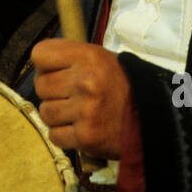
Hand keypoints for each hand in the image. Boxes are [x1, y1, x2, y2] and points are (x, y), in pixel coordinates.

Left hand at [32, 39, 130, 158]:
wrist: (152, 118)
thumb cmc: (122, 86)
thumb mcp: (101, 59)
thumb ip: (70, 57)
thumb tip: (39, 64)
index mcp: (89, 57)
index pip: (40, 54)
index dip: (44, 65)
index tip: (55, 71)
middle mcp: (86, 82)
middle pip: (40, 85)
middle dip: (51, 92)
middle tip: (70, 95)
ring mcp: (86, 111)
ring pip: (45, 112)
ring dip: (57, 115)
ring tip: (77, 113)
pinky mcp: (87, 137)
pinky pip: (55, 136)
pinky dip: (64, 136)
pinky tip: (79, 129)